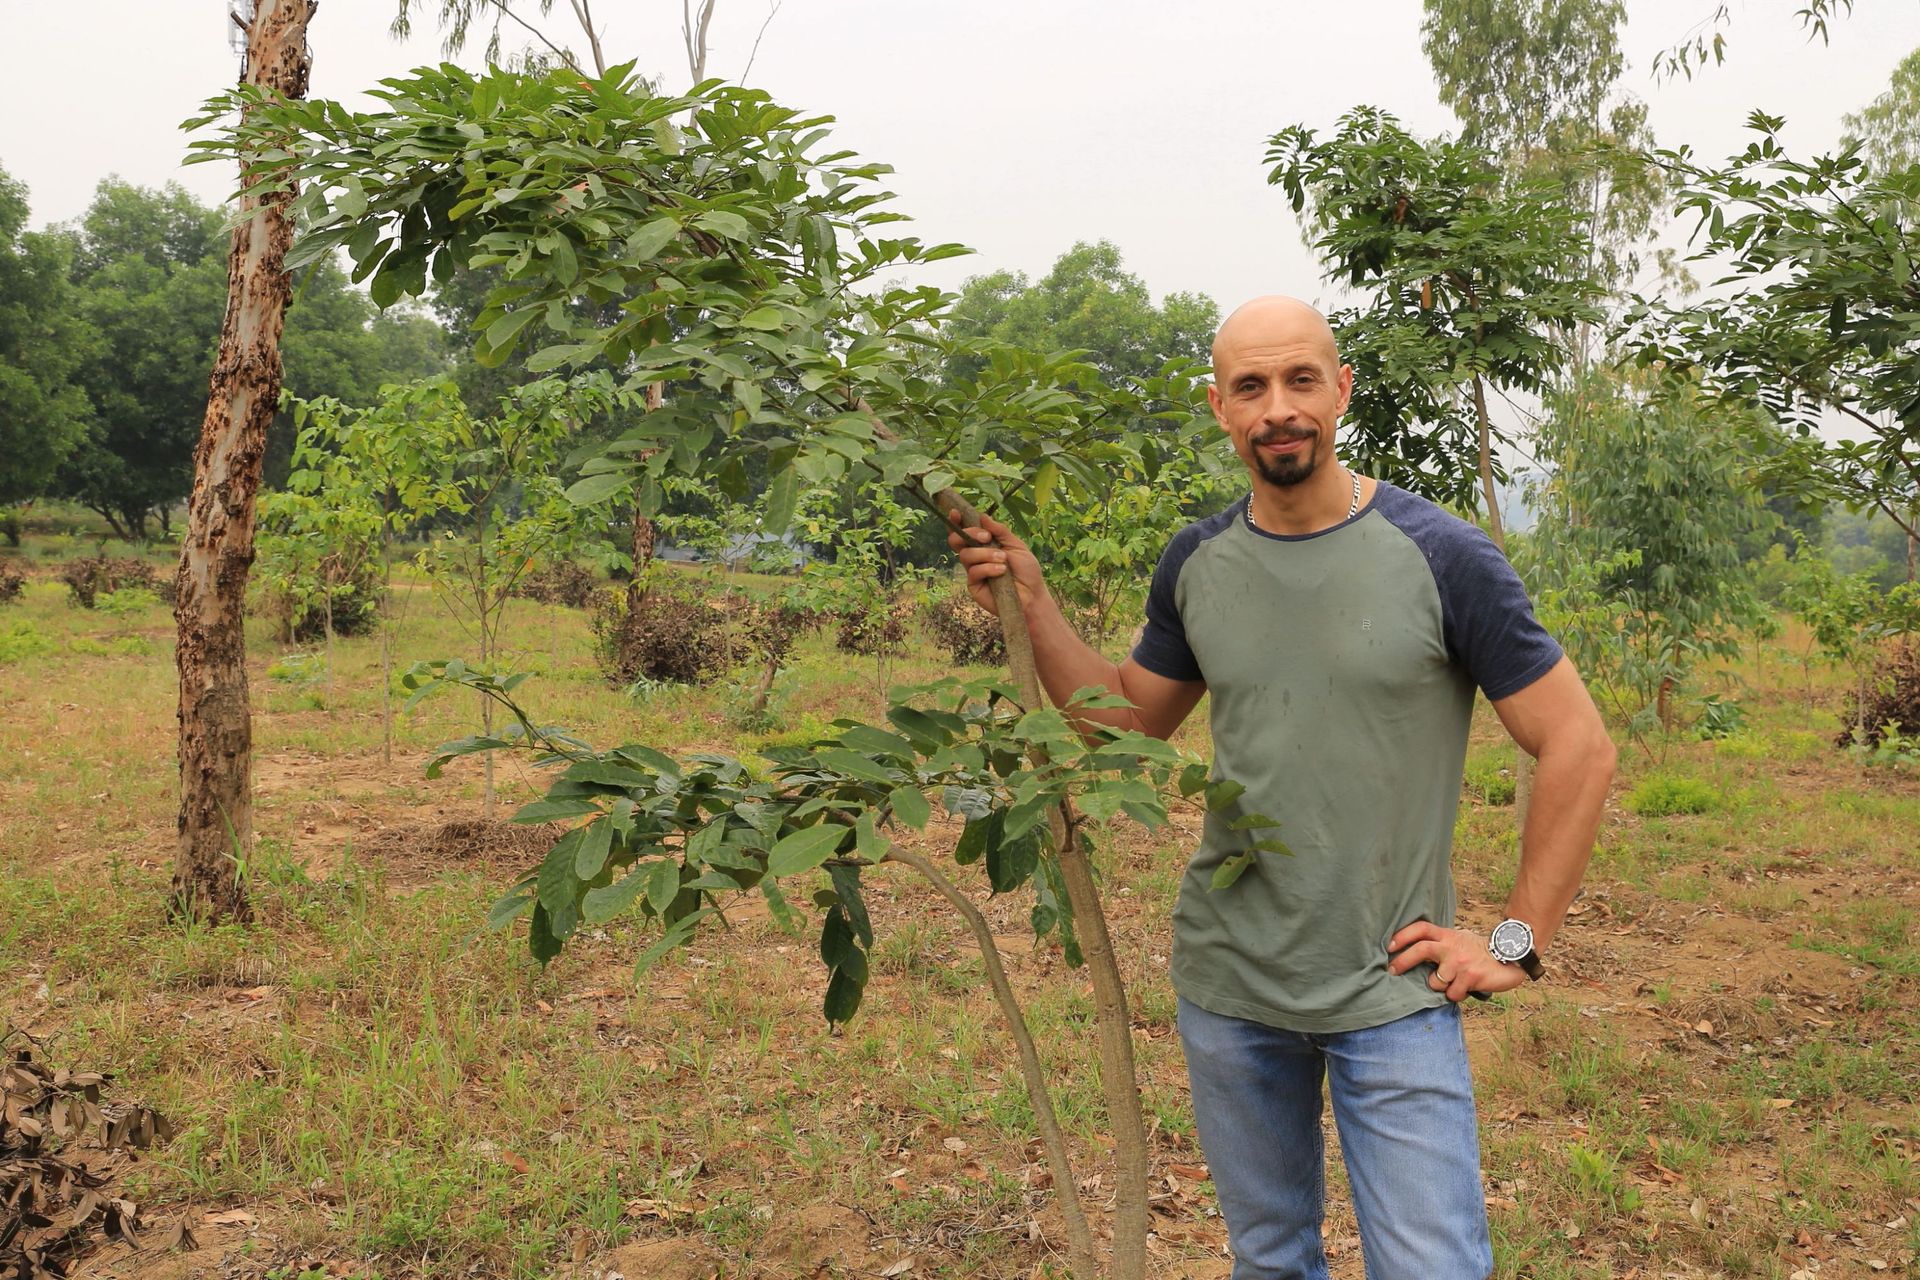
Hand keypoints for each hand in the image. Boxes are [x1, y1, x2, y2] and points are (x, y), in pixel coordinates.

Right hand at [946, 509, 1045, 614]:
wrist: (1032, 595)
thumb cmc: (1026, 570)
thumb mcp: (1016, 545)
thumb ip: (1000, 531)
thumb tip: (983, 516)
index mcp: (984, 544)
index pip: (965, 530)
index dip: (956, 522)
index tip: (955, 513)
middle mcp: (976, 556)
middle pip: (956, 540)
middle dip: (969, 534)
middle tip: (986, 538)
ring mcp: (973, 570)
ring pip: (965, 555)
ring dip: (984, 554)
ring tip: (1002, 559)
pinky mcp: (973, 585)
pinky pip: (973, 571)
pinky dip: (987, 568)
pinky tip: (1001, 572)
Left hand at [1387, 921, 1526, 1002]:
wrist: (1512, 956)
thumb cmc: (1480, 951)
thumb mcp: (1459, 940)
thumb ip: (1441, 943)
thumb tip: (1415, 953)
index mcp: (1447, 935)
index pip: (1421, 929)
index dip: (1403, 936)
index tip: (1389, 946)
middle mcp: (1452, 946)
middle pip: (1421, 949)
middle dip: (1403, 961)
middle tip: (1391, 971)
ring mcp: (1462, 961)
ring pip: (1436, 981)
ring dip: (1440, 987)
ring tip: (1454, 982)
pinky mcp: (1471, 977)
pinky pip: (1452, 994)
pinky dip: (1456, 995)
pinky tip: (1467, 987)